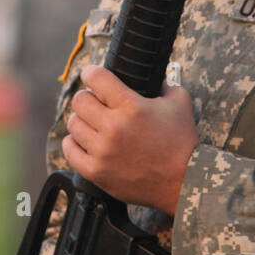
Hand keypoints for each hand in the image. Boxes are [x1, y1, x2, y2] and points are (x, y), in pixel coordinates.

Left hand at [62, 64, 198, 214]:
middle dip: (87, 97)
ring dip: (82, 120)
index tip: (93, 76)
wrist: (184, 182)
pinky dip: (73, 144)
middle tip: (96, 102)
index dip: (92, 73)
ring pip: (73, 124)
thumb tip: (154, 75)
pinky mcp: (96, 172)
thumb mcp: (179, 102)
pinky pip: (70, 151)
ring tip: (92, 123)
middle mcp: (113, 127)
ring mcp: (102, 151)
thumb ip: (165, 83)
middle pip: (79, 100)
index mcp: (131, 107)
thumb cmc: (183, 142)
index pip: (95, 77)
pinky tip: (84, 141)